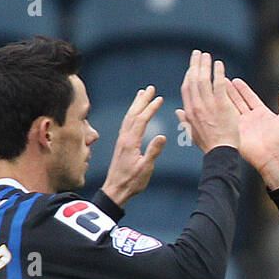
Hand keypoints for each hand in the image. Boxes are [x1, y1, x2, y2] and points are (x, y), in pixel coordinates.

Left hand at [100, 85, 166, 206]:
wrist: (115, 190)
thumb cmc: (131, 182)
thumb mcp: (145, 168)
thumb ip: (153, 151)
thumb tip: (162, 135)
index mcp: (131, 142)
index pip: (142, 119)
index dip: (151, 108)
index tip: (159, 98)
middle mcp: (124, 138)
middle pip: (134, 114)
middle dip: (143, 100)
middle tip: (150, 88)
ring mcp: (121, 140)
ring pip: (129, 117)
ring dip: (136, 104)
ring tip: (142, 94)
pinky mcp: (121, 144)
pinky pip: (126, 124)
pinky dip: (131, 114)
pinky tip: (134, 113)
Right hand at [175, 49, 239, 152]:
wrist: (220, 153)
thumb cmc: (208, 145)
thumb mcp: (192, 134)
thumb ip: (185, 121)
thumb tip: (178, 111)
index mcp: (189, 111)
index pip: (186, 88)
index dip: (189, 75)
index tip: (192, 67)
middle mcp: (197, 106)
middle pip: (194, 79)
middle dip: (195, 64)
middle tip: (198, 53)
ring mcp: (209, 105)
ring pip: (205, 79)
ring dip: (206, 65)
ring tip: (208, 55)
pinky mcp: (222, 105)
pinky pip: (219, 84)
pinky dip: (219, 72)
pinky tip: (219, 64)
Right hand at [224, 76, 278, 188]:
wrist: (274, 158)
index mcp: (262, 113)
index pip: (250, 98)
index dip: (242, 89)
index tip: (235, 80)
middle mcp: (250, 119)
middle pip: (238, 101)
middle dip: (230, 91)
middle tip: (221, 80)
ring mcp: (243, 126)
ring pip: (231, 109)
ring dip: (224, 99)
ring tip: (215, 88)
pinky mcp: (236, 134)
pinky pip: (228, 120)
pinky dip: (221, 112)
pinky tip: (214, 103)